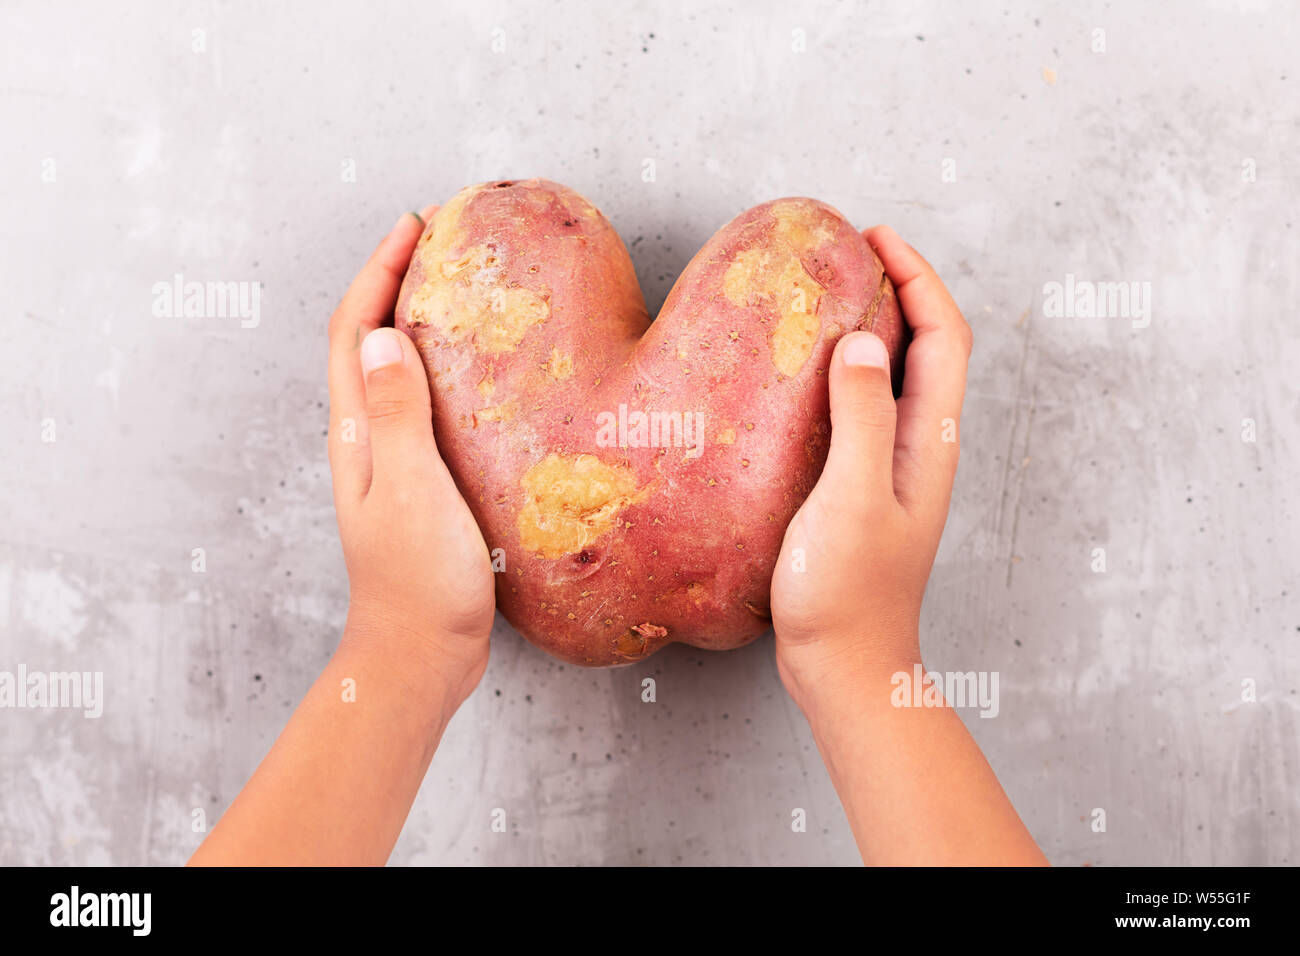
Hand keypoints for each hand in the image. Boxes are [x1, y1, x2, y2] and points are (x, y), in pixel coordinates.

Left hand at [327, 209, 495, 704]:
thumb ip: (399, 414)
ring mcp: (392, 463)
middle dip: (396, 282)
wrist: (421, 654)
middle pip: (371, 341)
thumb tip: (390, 333)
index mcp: (357, 433)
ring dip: (420, 322)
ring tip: (465, 293)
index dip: (378, 271)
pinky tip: (488, 378)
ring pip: (399, 372)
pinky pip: (429, 407)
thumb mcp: (410, 489)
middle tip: (444, 244)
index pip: (356, 331)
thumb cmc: (416, 580)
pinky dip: (448, 373)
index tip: (415, 225)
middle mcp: (366, 440)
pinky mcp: (422, 485)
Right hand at [771, 225, 972, 701]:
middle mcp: (920, 448)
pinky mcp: (862, 487)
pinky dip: (844, 373)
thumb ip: (860, 419)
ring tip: (824, 297)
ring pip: (895, 376)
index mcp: (928, 442)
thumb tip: (862, 340)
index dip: (918, 276)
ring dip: (873, 326)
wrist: (848, 668)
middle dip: (899, 288)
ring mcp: (894, 469)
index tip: (875, 236)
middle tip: (848, 254)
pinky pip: (863, 409)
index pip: (943, 335)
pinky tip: (801, 378)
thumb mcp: (852, 499)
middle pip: (927, 346)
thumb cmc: (847, 595)